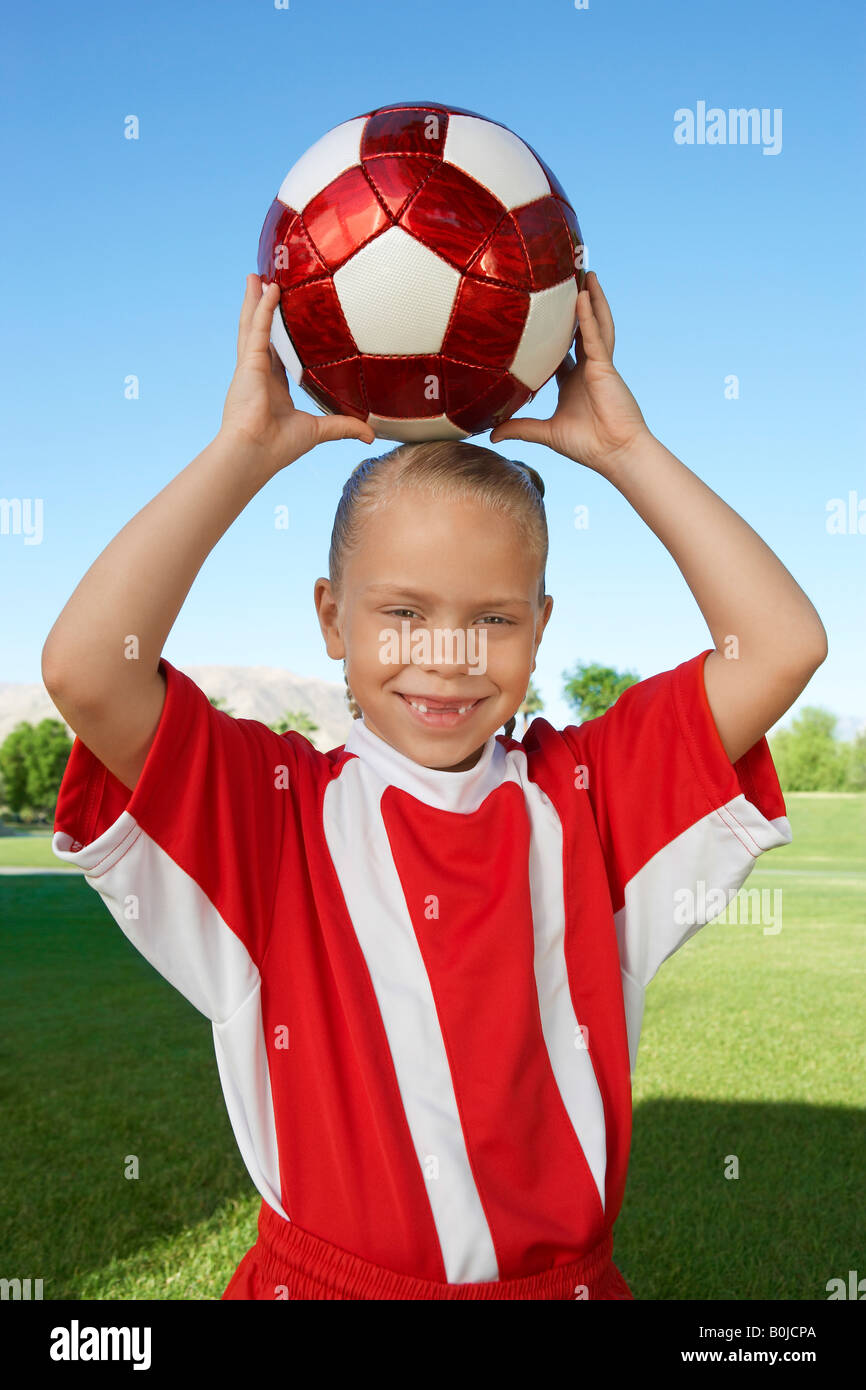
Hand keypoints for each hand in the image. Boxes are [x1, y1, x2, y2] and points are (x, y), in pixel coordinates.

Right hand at [219, 275, 375, 470]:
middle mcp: (259, 374)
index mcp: (273, 389)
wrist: (254, 453)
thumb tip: (371, 435)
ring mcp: (250, 367)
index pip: (276, 356)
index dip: (278, 338)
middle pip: (259, 334)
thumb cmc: (278, 447)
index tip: (283, 321)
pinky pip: (258, 329)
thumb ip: (343, 426)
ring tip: (255, 276)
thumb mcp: (318, 430)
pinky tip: (269, 288)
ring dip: (255, 299)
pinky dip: (263, 307)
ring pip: (252, 325)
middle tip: (263, 285)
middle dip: (260, 310)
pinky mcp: (248, 363)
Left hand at [489, 271, 649, 474]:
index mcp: (574, 382)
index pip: (562, 351)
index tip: (542, 316)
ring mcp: (599, 365)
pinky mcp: (605, 367)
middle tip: (571, 279)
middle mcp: (588, 369)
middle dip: (578, 305)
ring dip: (591, 298)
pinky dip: (588, 317)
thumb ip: (520, 427)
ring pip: (595, 324)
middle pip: (582, 328)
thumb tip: (490, 434)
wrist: (614, 454)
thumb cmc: (587, 445)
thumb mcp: (545, 432)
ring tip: (586, 273)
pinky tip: (582, 296)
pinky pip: (595, 336)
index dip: (554, 334)